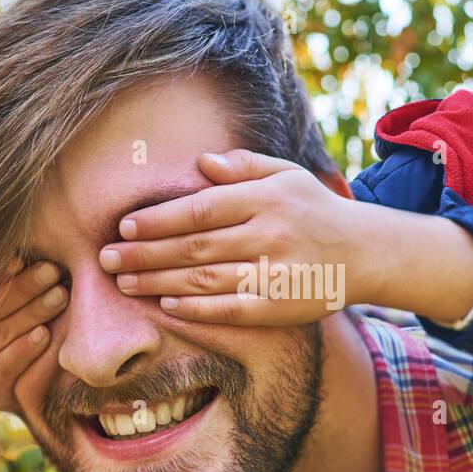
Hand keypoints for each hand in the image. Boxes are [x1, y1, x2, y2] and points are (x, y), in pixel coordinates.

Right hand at [0, 256, 66, 415]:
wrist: (30, 392)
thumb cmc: (29, 332)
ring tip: (59, 297)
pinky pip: (3, 367)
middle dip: (23, 287)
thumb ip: (15, 276)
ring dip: (31, 314)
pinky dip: (23, 350)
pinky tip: (44, 335)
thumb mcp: (18, 302)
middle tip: (53, 271)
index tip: (20, 256)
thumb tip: (25, 242)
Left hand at [98, 149, 375, 324]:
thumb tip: (201, 162)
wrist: (366, 252)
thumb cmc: (315, 210)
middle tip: (106, 259)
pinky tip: (164, 305)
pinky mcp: (279, 307)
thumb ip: (244, 166)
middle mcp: (267, 234)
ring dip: (157, 281)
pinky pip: (229, 310)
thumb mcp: (286, 175)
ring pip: (204, 279)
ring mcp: (273, 273)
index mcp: (264, 199)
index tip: (123, 225)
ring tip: (124, 282)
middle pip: (193, 246)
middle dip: (144, 253)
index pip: (200, 209)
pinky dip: (194, 310)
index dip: (158, 220)